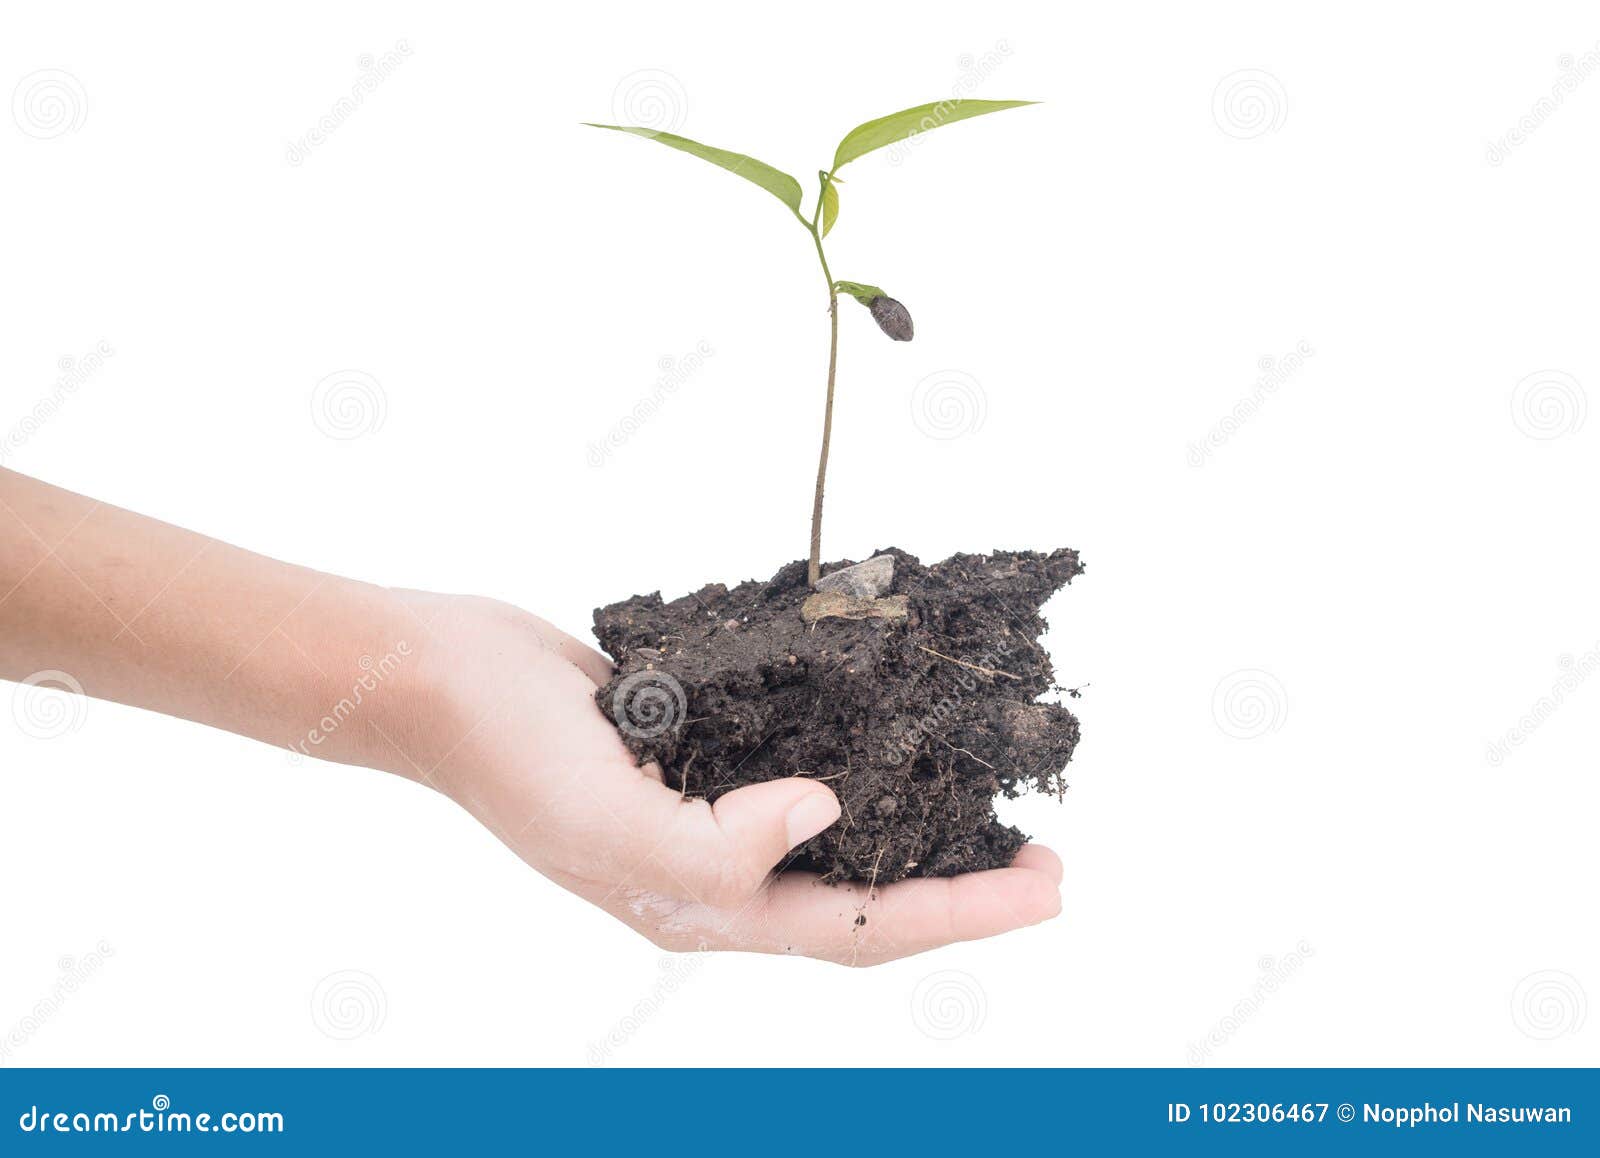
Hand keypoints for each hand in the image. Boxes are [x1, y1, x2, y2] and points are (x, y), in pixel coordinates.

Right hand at [381, 592, 1063, 965]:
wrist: (442, 677)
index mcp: (700, 910)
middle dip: (962, 884)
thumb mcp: (604, 823)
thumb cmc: (509, 753)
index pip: (860, 927)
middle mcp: (716, 871)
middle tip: (1046, 856)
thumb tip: (823, 815)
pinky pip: (800, 759)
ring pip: (841, 834)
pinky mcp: (704, 749)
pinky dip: (862, 755)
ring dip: (920, 824)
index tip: (1047, 886)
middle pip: (867, 893)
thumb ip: (714, 851)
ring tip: (990, 803)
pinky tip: (897, 734)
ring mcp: (711, 809)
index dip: (961, 913)